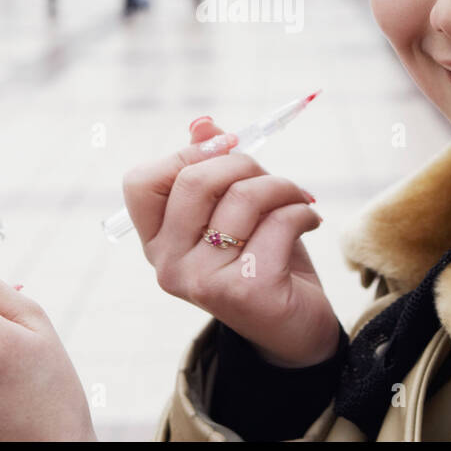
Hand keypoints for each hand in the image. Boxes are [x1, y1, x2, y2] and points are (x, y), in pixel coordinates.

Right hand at [122, 118, 339, 367]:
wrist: (295, 328)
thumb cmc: (261, 257)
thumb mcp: (234, 208)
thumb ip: (213, 165)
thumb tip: (203, 123)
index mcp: (157, 242)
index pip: (141, 182)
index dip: (185, 154)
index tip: (227, 148)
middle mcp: (168, 265)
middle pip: (195, 180)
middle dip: (244, 163)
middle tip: (272, 179)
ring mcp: (202, 282)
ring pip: (243, 197)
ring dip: (283, 187)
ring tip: (299, 199)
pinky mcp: (243, 292)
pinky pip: (278, 222)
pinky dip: (302, 212)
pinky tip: (309, 222)